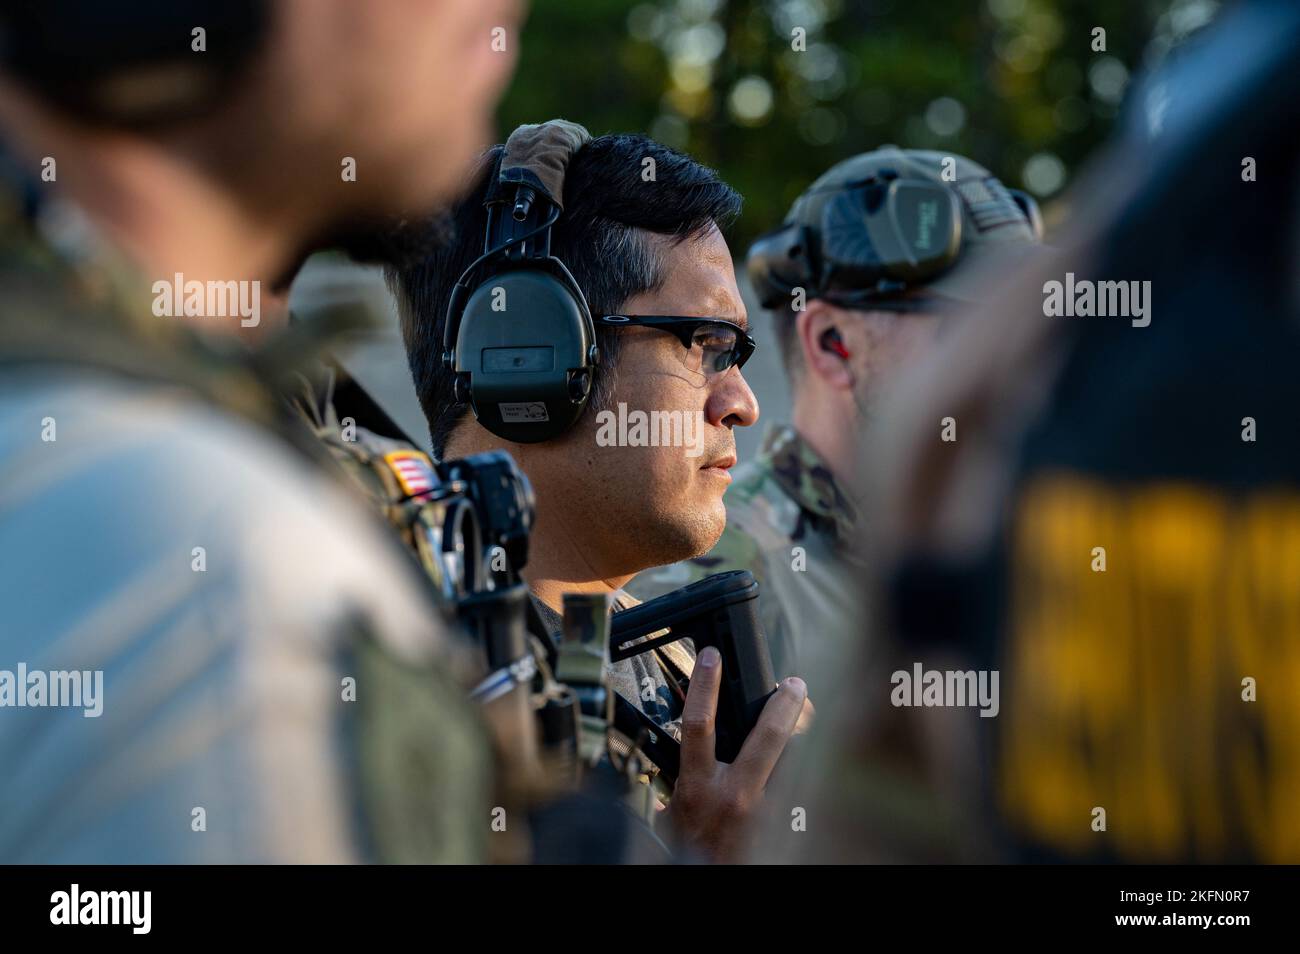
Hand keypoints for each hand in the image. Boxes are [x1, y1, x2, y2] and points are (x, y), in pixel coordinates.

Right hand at [666, 646, 807, 861]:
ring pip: (794, 760)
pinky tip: (802, 758)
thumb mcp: (671, 808)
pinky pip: (797, 785)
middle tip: (795, 684)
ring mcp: (765, 812)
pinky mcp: (783, 825)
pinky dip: (800, 769)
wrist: (707, 881)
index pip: (699, 726)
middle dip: (785, 704)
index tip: (712, 656)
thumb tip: (689, 744)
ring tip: (806, 716)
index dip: (705, 685)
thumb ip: (683, 775)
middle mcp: (736, 797)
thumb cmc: (686, 849)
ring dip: (802, 737)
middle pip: (768, 736)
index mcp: (698, 788)